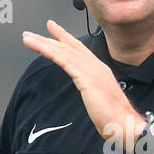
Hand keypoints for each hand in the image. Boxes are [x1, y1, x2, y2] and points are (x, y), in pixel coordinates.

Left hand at [22, 21, 146, 150]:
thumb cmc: (115, 118)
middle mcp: (96, 66)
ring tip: (28, 38)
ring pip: (64, 51)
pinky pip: (65, 61)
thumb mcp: (101, 101)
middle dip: (50, 38)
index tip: (53, 29)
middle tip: (31, 33)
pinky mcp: (86, 78)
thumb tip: (90, 95)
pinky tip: (40, 48)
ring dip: (44, 43)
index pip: (79, 50)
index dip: (65, 38)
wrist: (125, 123)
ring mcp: (92, 70)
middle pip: (69, 47)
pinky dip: (51, 52)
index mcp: (99, 71)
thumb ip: (94, 93)